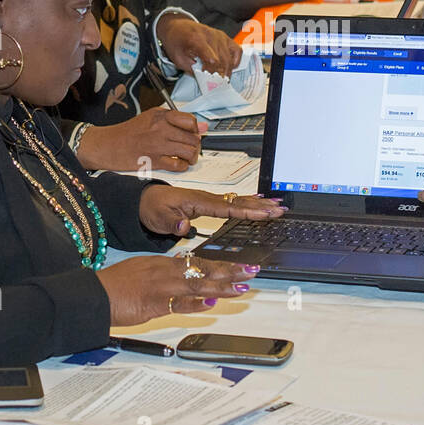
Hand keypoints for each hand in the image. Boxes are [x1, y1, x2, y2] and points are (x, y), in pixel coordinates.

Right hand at [75, 108, 206, 171]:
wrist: (107, 145)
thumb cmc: (128, 132)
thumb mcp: (151, 118)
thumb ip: (176, 121)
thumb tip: (201, 126)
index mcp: (160, 116)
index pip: (190, 121)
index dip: (195, 129)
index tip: (193, 133)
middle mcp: (160, 128)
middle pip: (192, 138)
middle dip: (195, 145)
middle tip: (190, 148)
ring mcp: (158, 145)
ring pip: (188, 151)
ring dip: (191, 157)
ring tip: (186, 157)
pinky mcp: (154, 161)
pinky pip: (178, 165)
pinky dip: (182, 166)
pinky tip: (177, 164)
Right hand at [96, 254, 258, 325]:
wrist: (95, 294)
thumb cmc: (115, 285)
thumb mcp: (142, 270)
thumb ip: (164, 272)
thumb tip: (183, 273)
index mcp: (162, 263)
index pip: (197, 262)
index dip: (221, 264)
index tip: (240, 265)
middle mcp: (165, 272)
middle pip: (202, 270)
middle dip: (230, 271)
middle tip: (252, 270)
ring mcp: (160, 288)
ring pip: (196, 285)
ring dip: (221, 286)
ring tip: (241, 286)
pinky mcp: (153, 304)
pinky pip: (177, 304)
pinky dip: (195, 304)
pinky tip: (210, 304)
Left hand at [138, 185, 286, 237]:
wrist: (143, 201)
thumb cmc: (151, 208)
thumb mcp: (159, 217)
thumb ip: (173, 222)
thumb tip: (184, 225)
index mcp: (198, 202)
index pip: (228, 208)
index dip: (247, 211)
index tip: (264, 212)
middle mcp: (206, 199)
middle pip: (239, 202)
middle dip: (261, 205)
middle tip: (280, 207)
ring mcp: (208, 200)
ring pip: (238, 201)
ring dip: (258, 203)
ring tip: (276, 204)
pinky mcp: (207, 203)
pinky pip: (231, 202)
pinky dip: (247, 202)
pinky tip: (257, 202)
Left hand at [156, 13, 241, 76]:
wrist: (179, 27)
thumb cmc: (177, 41)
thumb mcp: (177, 58)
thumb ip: (191, 69)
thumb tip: (205, 80)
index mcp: (196, 39)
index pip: (211, 58)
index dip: (212, 72)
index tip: (209, 80)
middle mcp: (210, 36)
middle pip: (222, 60)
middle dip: (219, 75)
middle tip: (215, 84)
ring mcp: (220, 36)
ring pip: (230, 58)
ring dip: (226, 71)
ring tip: (220, 79)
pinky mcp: (225, 37)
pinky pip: (237, 51)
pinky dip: (235, 61)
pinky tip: (228, 66)